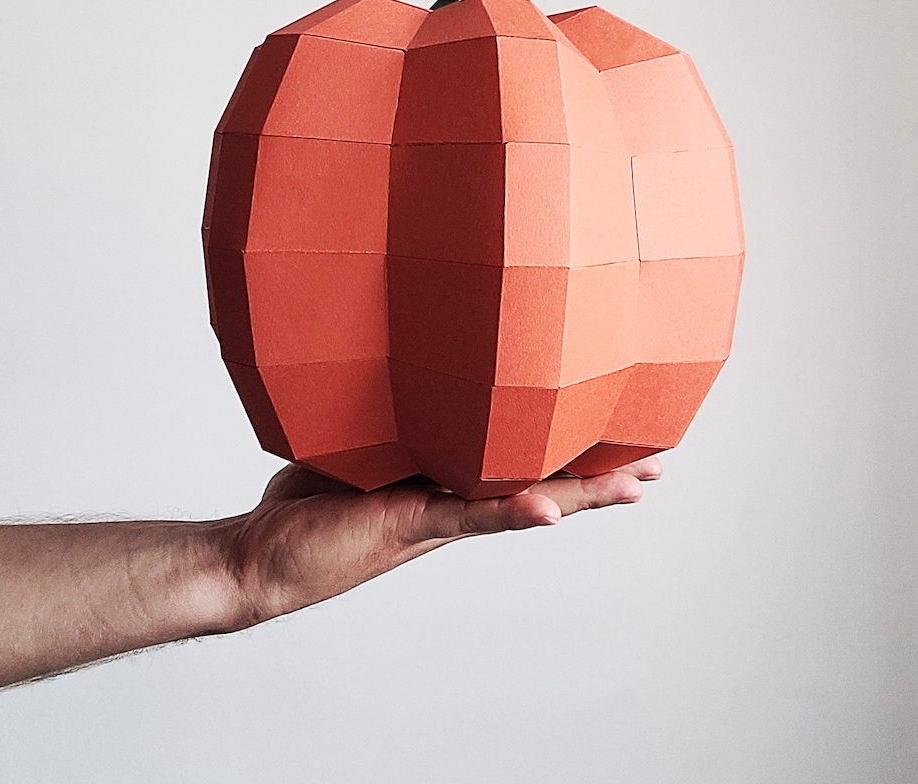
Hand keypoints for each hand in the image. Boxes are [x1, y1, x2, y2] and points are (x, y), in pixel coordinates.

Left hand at [214, 458, 662, 629]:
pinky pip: (470, 516)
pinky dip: (511, 512)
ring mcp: (439, 516)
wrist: (260, 557)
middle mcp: (456, 502)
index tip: (618, 434)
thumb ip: (392, 416)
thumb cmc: (308, 503)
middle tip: (656, 459)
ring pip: (525, 502)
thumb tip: (405, 361)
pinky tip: (550, 509)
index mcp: (449, 483)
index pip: (522, 463)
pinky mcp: (410, 523)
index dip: (572, 452)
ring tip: (634, 481)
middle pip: (544, 484)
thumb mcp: (362, 444)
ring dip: (581, 494)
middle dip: (600, 474)